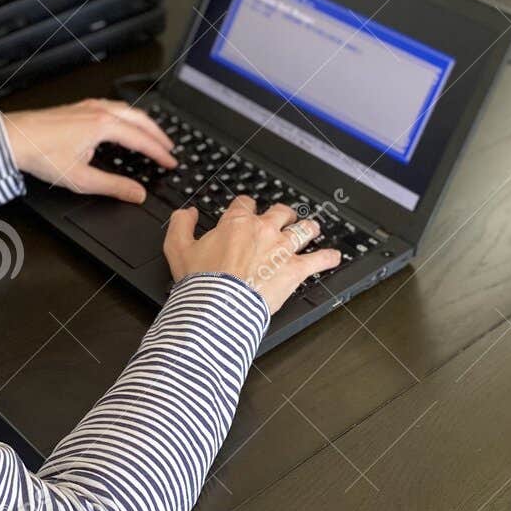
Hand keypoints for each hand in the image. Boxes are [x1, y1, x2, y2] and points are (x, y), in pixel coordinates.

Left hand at [1, 99, 175, 203]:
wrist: (12, 138)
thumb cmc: (40, 153)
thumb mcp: (81, 179)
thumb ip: (113, 186)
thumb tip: (136, 193)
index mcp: (103, 126)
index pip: (141, 139)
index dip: (159, 152)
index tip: (170, 162)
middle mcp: (98, 111)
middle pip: (139, 119)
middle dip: (157, 134)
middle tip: (169, 148)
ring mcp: (87, 107)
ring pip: (126, 110)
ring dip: (143, 122)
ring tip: (152, 134)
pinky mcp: (77, 108)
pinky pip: (112, 107)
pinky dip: (127, 116)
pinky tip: (122, 122)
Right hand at [164, 196, 342, 313]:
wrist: (219, 307)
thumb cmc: (200, 282)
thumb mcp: (177, 249)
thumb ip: (181, 225)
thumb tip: (186, 212)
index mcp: (236, 223)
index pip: (245, 204)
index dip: (246, 206)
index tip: (247, 209)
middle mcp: (262, 230)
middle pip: (280, 212)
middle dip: (282, 214)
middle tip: (283, 219)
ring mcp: (282, 249)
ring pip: (303, 230)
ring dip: (308, 228)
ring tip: (312, 229)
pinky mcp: (295, 269)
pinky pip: (319, 260)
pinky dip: (328, 258)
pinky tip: (333, 257)